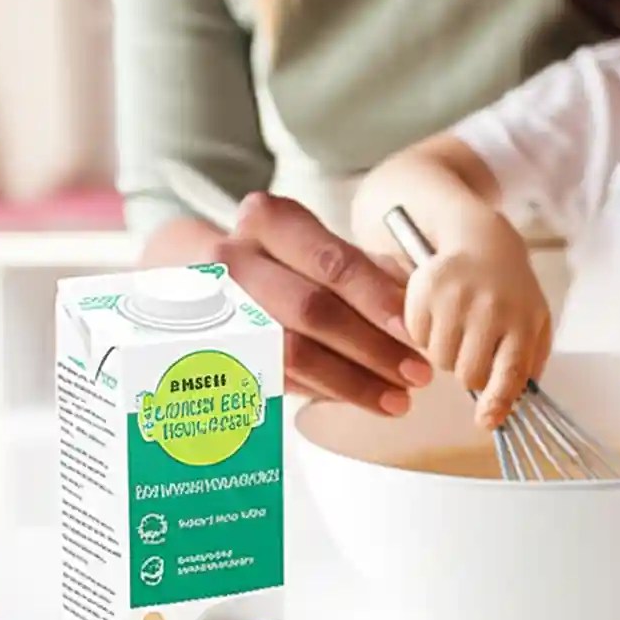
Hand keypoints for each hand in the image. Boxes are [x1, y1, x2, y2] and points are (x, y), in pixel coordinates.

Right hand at [142, 193, 432, 415]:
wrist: (200, 276)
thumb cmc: (282, 261)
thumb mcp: (321, 248)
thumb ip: (370, 271)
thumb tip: (419, 306)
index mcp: (270, 221)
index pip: (333, 262)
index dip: (378, 300)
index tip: (414, 330)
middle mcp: (235, 260)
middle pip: (312, 309)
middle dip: (372, 346)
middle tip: (418, 371)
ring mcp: (219, 308)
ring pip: (292, 351)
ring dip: (353, 380)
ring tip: (399, 397)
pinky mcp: (218, 351)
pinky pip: (279, 377)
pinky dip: (328, 391)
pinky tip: (366, 398)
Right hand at [402, 212, 551, 427]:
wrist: (481, 238)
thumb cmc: (510, 288)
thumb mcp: (534, 319)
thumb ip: (530, 360)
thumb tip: (518, 403)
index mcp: (523, 320)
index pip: (511, 371)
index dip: (498, 402)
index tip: (486, 421)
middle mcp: (490, 308)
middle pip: (468, 373)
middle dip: (469, 370)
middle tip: (473, 348)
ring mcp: (456, 298)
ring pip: (439, 359)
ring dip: (446, 352)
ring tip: (458, 326)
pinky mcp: (425, 288)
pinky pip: (416, 336)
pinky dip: (425, 333)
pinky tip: (440, 313)